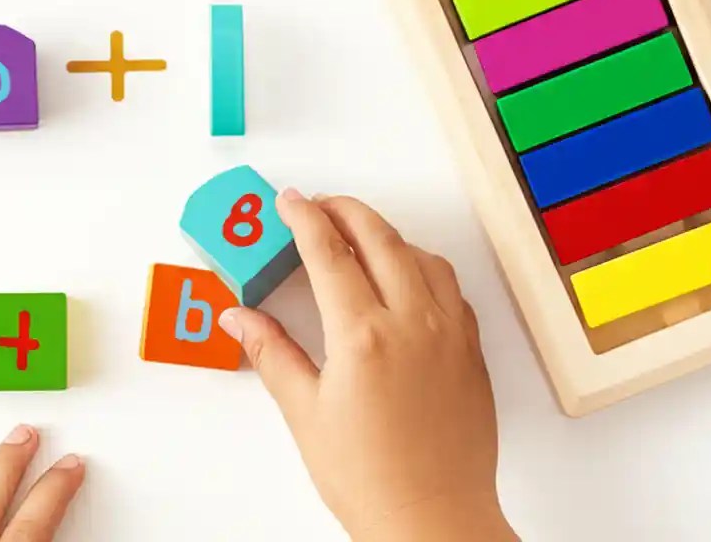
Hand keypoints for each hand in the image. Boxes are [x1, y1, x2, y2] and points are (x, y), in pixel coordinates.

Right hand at [218, 192, 516, 541]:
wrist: (432, 519)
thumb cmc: (369, 478)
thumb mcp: (305, 413)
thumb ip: (272, 353)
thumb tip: (239, 318)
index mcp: (363, 334)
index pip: (328, 252)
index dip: (305, 218)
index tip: (290, 201)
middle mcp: (412, 322)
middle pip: (378, 238)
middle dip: (345, 210)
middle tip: (320, 204)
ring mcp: (449, 333)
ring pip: (421, 256)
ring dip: (387, 233)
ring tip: (360, 233)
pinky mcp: (471, 351)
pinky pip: (451, 287)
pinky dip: (424, 266)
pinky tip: (409, 276)